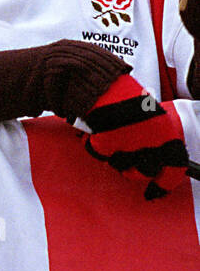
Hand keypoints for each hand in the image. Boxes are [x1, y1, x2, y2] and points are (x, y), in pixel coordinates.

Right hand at [83, 74, 188, 198]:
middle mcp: (151, 140)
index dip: (167, 182)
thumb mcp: (149, 113)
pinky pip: (100, 153)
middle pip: (145, 172)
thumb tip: (160, 160)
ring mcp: (128, 143)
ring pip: (121, 166)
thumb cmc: (123, 95)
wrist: (98, 81)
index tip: (157, 189)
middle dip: (135, 171)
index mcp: (166, 132)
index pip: (176, 167)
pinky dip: (95, 145)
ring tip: (110, 138)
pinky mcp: (107, 142)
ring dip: (114, 157)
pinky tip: (95, 131)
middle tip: (127, 162)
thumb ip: (156, 135)